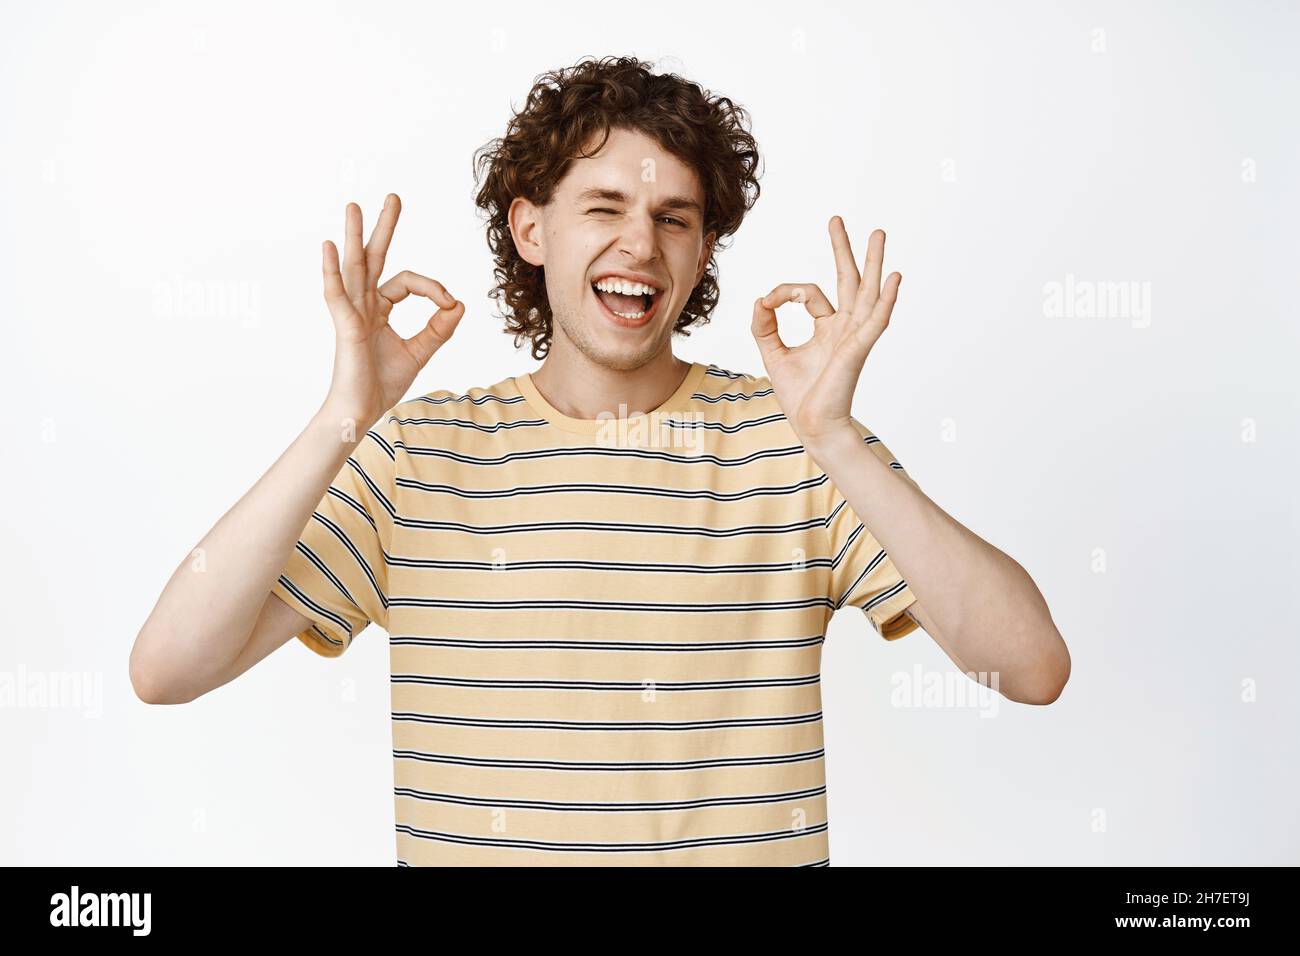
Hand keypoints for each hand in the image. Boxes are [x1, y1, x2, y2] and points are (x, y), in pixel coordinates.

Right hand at [320, 193, 464, 427]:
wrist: (361, 411)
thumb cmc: (382, 383)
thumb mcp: (420, 352)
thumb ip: (439, 329)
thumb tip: (458, 304)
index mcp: (379, 310)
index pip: (408, 282)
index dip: (433, 288)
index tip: (450, 304)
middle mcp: (364, 305)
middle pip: (374, 258)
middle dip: (384, 228)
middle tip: (394, 198)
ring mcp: (352, 314)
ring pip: (354, 267)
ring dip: (353, 236)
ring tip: (353, 206)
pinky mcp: (345, 327)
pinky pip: (337, 294)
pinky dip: (332, 271)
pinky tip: (329, 248)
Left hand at [750, 217, 900, 446]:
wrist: (812, 425)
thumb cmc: (799, 396)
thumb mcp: (772, 354)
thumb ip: (764, 326)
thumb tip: (760, 300)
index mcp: (828, 326)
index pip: (810, 293)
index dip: (785, 292)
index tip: (767, 301)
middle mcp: (845, 327)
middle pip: (848, 280)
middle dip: (844, 249)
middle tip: (837, 220)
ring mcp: (855, 336)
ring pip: (866, 291)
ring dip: (873, 262)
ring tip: (878, 234)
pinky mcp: (858, 349)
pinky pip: (876, 320)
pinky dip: (886, 298)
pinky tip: (894, 277)